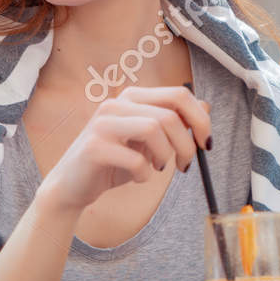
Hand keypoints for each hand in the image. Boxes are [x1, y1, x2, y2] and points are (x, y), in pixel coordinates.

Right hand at [38, 85, 211, 214]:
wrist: (72, 186)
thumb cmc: (113, 163)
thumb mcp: (147, 142)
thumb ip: (172, 124)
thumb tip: (206, 107)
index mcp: (132, 97)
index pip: (179, 94)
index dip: (200, 119)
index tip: (206, 144)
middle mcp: (116, 103)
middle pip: (170, 114)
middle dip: (186, 145)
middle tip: (185, 166)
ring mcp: (103, 123)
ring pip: (154, 129)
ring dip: (165, 156)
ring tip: (157, 169)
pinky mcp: (94, 147)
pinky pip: (136, 159)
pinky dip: (145, 174)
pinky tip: (138, 177)